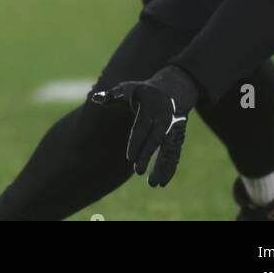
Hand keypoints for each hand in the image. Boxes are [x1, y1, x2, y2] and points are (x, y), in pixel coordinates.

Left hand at [91, 65, 198, 186]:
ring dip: (162, 167)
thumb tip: (95, 98)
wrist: (174, 89)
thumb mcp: (129, 88)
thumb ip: (112, 96)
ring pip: (169, 150)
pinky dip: (170, 169)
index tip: (129, 158)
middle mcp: (165, 118)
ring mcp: (174, 129)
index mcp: (151, 106)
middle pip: (156, 139)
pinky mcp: (179, 137)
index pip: (142, 127)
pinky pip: (175, 154)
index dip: (136, 143)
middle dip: (147, 155)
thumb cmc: (143, 91)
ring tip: (152, 184)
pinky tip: (162, 182)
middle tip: (137, 171)